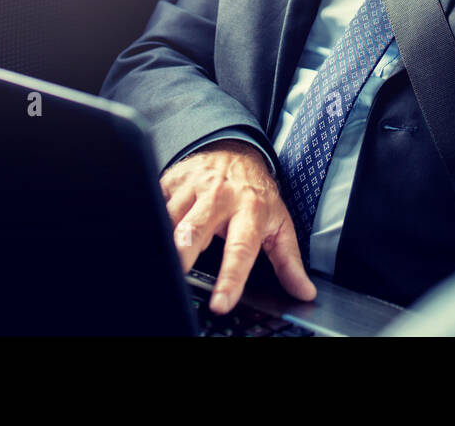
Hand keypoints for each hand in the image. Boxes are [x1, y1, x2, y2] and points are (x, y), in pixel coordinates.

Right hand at [161, 140, 316, 314]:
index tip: (220, 304)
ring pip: (169, 219)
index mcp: (250, 209)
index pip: (241, 249)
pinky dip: (150, 223)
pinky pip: (153, 206)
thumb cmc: (256, 193)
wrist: (236, 149)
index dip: (231, 279)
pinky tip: (150, 235)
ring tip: (160, 262)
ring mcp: (193, 187)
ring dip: (163, 242)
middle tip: (176, 276)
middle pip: (194, 230)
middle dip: (182, 254)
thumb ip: (288, 260)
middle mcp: (220, 196)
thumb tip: (304, 292)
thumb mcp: (279, 223)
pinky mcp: (171, 181)